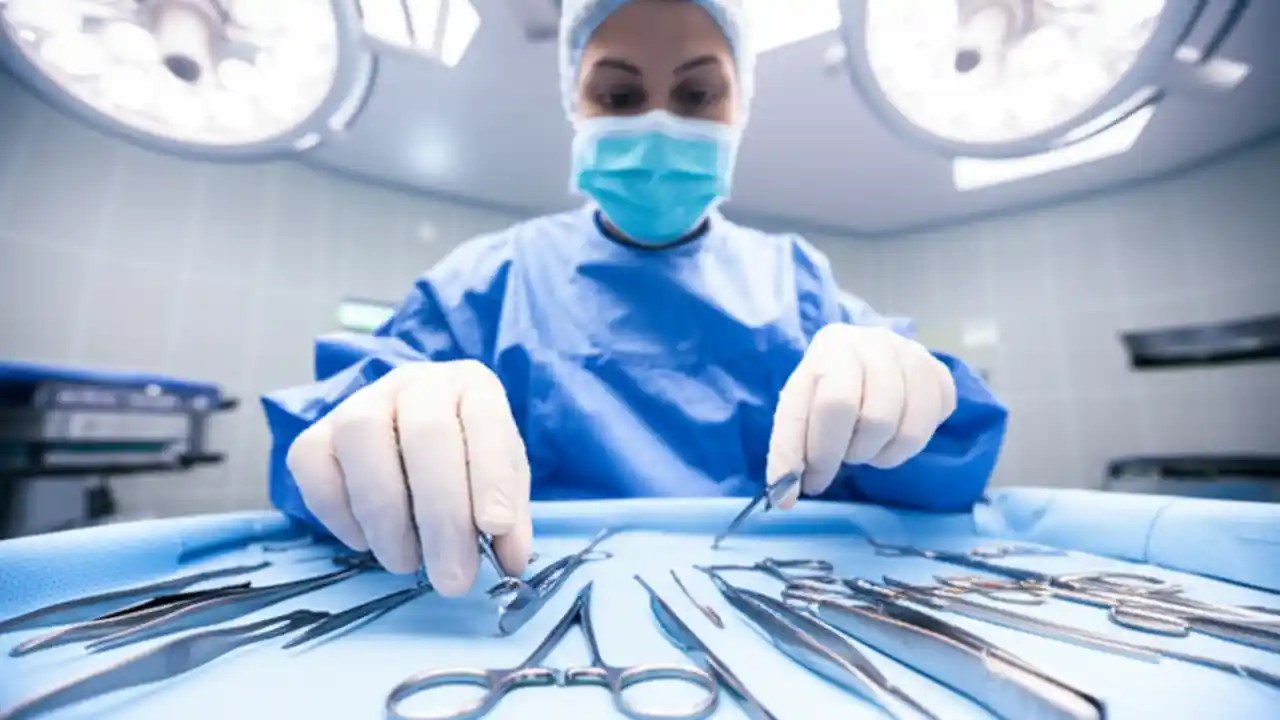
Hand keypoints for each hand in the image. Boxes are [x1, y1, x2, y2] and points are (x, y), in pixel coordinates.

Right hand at [286, 361, 531, 594]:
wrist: (409, 432)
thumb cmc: (464, 456)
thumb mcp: (501, 479)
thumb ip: (509, 515)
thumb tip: (511, 558)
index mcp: (471, 387)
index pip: (484, 418)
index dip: (490, 474)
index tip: (495, 527)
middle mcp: (415, 384)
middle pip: (425, 434)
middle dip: (441, 514)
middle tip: (452, 578)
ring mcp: (360, 403)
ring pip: (362, 440)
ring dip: (385, 515)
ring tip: (406, 562)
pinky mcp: (316, 433)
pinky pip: (314, 465)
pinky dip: (339, 513)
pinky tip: (367, 542)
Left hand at [766, 324, 956, 506]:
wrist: (861, 359)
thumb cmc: (824, 388)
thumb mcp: (798, 410)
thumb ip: (789, 449)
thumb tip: (784, 500)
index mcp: (834, 346)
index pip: (833, 405)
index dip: (823, 453)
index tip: (810, 486)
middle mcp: (878, 343)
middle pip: (877, 418)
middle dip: (855, 452)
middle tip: (845, 455)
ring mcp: (914, 356)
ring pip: (909, 429)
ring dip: (883, 454)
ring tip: (868, 447)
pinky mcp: (939, 373)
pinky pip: (935, 423)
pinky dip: (911, 445)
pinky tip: (893, 435)